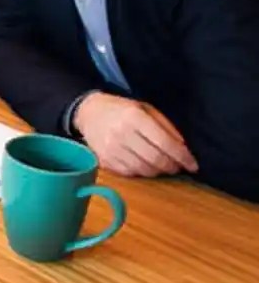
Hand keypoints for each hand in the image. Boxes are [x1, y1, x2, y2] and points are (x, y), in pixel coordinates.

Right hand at [73, 93, 198, 176]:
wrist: (88, 113)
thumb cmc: (122, 109)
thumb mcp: (146, 109)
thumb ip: (166, 127)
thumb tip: (183, 149)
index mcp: (134, 117)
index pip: (165, 142)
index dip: (182, 156)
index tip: (193, 164)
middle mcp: (121, 133)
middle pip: (155, 159)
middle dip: (172, 166)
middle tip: (178, 166)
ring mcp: (111, 149)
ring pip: (144, 170)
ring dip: (158, 171)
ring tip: (162, 166)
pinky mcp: (104, 160)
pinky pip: (130, 173)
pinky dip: (142, 172)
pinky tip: (145, 165)